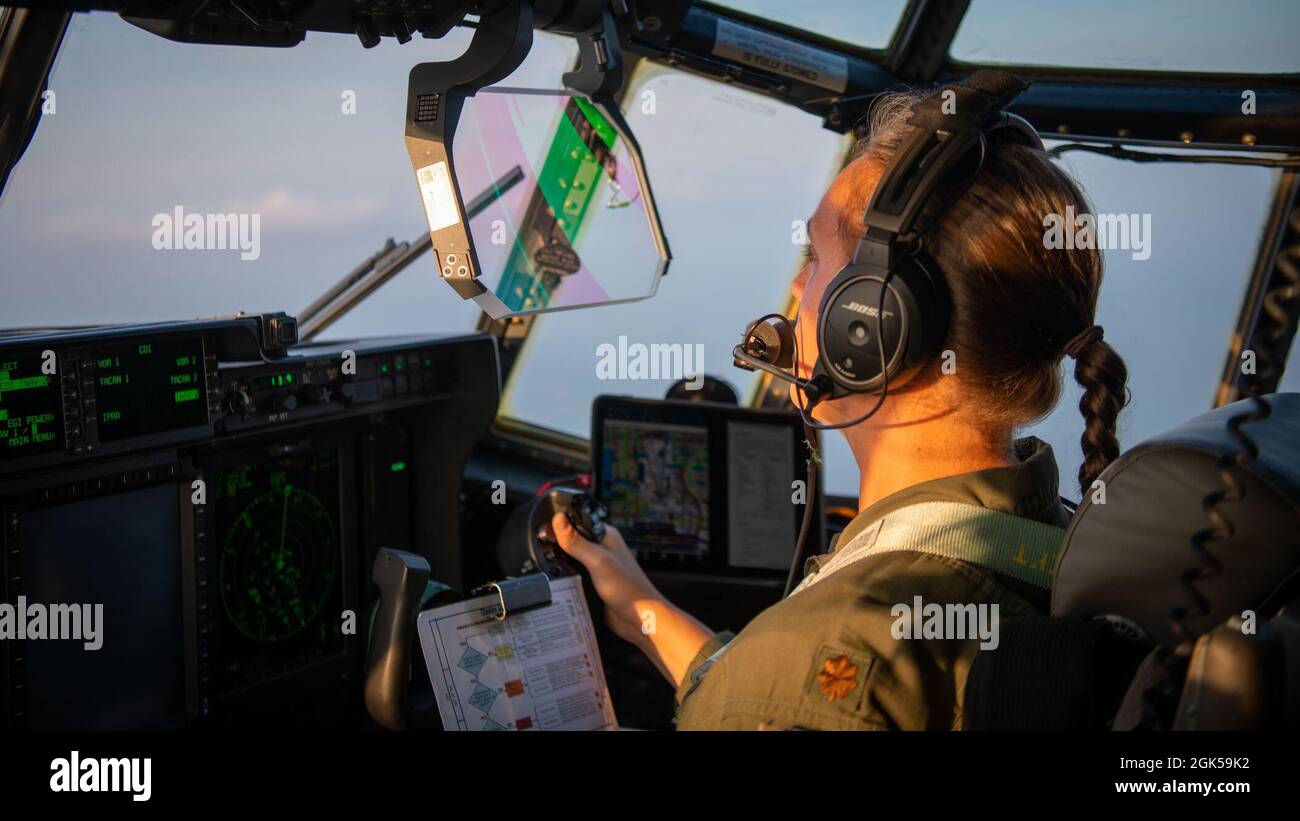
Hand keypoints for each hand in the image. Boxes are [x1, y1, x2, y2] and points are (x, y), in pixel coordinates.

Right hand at [551, 514, 660, 647]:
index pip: (577, 521)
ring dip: (558, 564)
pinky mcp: (591, 584)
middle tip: (536, 550)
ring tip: (539, 566)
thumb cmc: (628, 588)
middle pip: (570, 541)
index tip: (539, 529)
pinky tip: (551, 582)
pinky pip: (572, 578)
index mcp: (605, 536)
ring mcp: (595, 567)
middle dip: (555, 546)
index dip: (559, 523)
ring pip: (569, 561)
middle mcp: (600, 549)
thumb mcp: (598, 561)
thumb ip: (577, 541)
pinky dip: (563, 579)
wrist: (640, 620)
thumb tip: (558, 519)